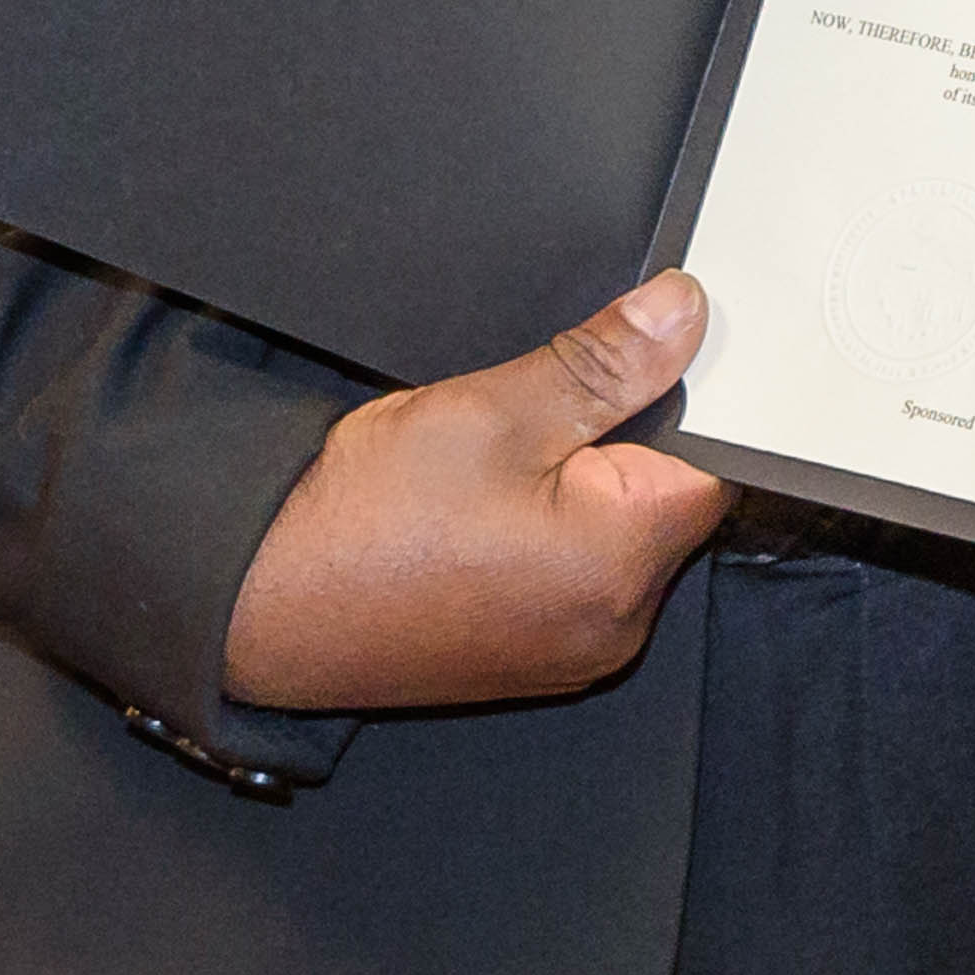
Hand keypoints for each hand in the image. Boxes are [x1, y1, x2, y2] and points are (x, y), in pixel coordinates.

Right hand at [221, 271, 728, 713]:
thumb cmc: (360, 524)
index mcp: (623, 564)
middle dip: (621, 443)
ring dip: (577, 489)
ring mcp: (571, 652)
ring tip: (491, 471)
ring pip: (615, 536)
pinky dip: (545, 533)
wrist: (258, 606)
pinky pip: (573, 576)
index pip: (717, 461)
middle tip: (534, 417)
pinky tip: (478, 510)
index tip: (628, 364)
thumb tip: (684, 317)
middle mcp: (614, 626)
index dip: (677, 398)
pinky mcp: (529, 658)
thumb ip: (604, 362)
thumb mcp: (495, 410)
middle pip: (668, 500)